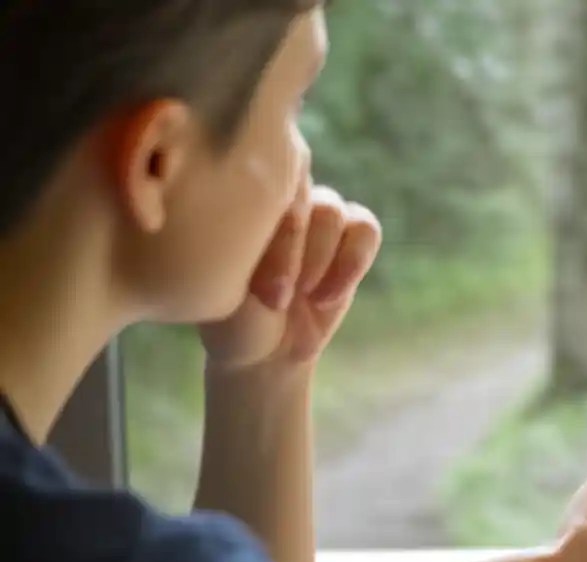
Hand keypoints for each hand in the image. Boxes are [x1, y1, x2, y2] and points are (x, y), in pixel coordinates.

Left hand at [200, 179, 381, 371]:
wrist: (263, 350)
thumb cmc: (232, 317)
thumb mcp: (220, 283)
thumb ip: (238, 240)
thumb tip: (256, 208)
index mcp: (240, 197)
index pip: (267, 184)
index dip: (274, 234)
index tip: (258, 286)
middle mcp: (282, 197)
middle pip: (300, 198)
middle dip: (293, 255)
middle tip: (276, 299)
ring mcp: (317, 214)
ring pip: (333, 213)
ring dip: (319, 260)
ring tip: (304, 297)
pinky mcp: (351, 237)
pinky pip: (366, 229)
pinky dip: (352, 263)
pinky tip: (328, 297)